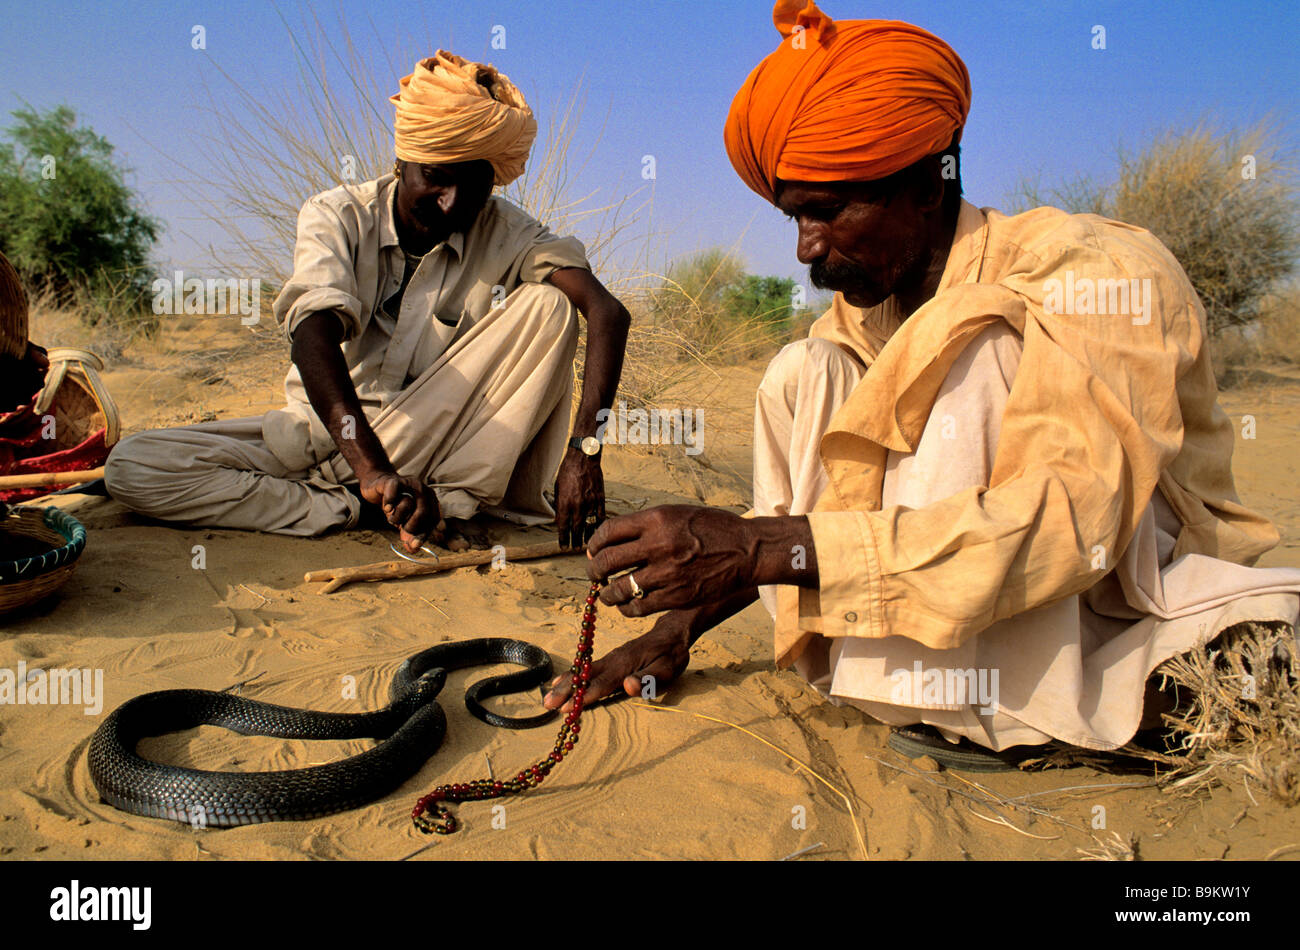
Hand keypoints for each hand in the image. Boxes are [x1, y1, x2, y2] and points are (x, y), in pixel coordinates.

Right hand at [358, 470, 441, 552]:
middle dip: (412, 527)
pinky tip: (387, 508)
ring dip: (396, 517)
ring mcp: (408, 483)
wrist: (377, 486)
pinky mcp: (392, 481)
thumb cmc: (395, 505)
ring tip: (390, 517)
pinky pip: (393, 492)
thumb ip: (410, 534)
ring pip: (407, 504)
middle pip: (424, 512)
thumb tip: (413, 549)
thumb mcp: (404, 521)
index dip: (424, 533)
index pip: (433, 519)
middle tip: (402, 531)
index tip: (414, 545)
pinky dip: (389, 502)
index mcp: (430, 499)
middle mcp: (422, 490)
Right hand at [543, 612, 691, 711]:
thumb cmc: (670, 657)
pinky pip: (587, 668)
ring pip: (583, 671)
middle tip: (547, 704)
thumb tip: (628, 686)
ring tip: (547, 696)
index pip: (601, 683)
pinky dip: (572, 675)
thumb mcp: (666, 670)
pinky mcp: (610, 659)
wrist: (671, 635)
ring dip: (564, 684)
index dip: (584, 695)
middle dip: (565, 690)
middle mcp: (613, 659)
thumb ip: (648, 679)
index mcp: (625, 664)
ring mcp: (610, 658)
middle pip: (585, 676)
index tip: (567, 707)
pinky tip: (560, 681)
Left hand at [554, 448, 604, 549]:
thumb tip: (560, 520)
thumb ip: (559, 505)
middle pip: (576, 529)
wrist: (583, 458)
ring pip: (589, 525)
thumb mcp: (558, 488)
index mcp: (564, 503)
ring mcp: (590, 502)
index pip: (563, 527)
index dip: (563, 539)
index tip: (563, 547)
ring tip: (585, 545)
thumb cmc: (567, 471)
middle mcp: (577, 505)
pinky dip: (598, 525)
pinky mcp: (600, 499)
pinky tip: (597, 532)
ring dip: (587, 536)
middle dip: (574, 541)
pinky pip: (600, 516)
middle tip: (574, 549)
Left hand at [586, 505, 759, 616]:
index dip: (594, 544)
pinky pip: (639, 607)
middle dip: (594, 570)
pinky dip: (627, 608)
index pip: (608, 531)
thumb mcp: (677, 514)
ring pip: (619, 588)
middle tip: (595, 575)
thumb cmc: (713, 529)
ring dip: (607, 594)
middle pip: (607, 560)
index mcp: (657, 519)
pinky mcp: (677, 596)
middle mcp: (658, 544)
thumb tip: (614, 540)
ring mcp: (667, 572)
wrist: (748, 550)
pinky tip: (628, 606)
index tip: (594, 551)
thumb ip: (647, 525)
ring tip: (608, 594)